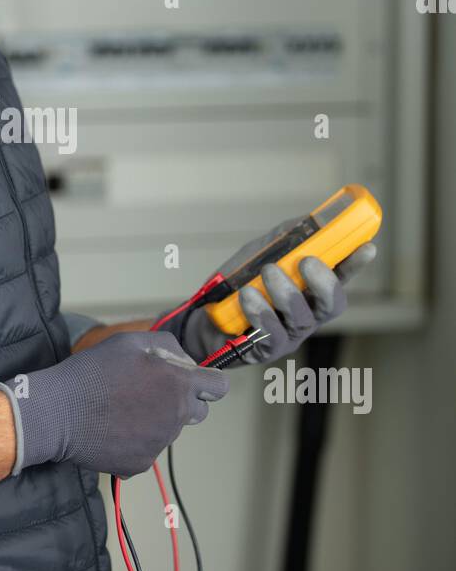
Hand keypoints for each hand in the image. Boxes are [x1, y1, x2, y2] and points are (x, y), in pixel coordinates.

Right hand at [0, 330, 229, 478]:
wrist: (57, 412)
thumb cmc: (92, 372)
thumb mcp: (130, 342)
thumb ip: (168, 346)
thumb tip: (186, 361)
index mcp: (178, 384)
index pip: (218, 388)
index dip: (207, 383)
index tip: (192, 382)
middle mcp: (176, 416)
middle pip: (197, 411)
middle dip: (181, 401)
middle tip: (147, 393)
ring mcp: (159, 443)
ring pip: (170, 430)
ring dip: (155, 420)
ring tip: (121, 409)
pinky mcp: (141, 463)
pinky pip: (148, 450)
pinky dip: (136, 441)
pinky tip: (112, 429)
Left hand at [167, 233, 376, 368]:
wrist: (202, 316)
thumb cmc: (237, 285)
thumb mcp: (259, 254)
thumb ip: (284, 239)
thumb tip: (309, 220)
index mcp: (309, 290)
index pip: (341, 277)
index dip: (355, 264)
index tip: (367, 247)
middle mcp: (306, 314)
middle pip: (332, 305)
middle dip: (325, 282)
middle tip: (308, 261)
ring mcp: (288, 334)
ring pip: (302, 319)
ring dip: (287, 292)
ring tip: (268, 271)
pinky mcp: (266, 350)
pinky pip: (272, 335)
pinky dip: (261, 312)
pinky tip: (248, 296)